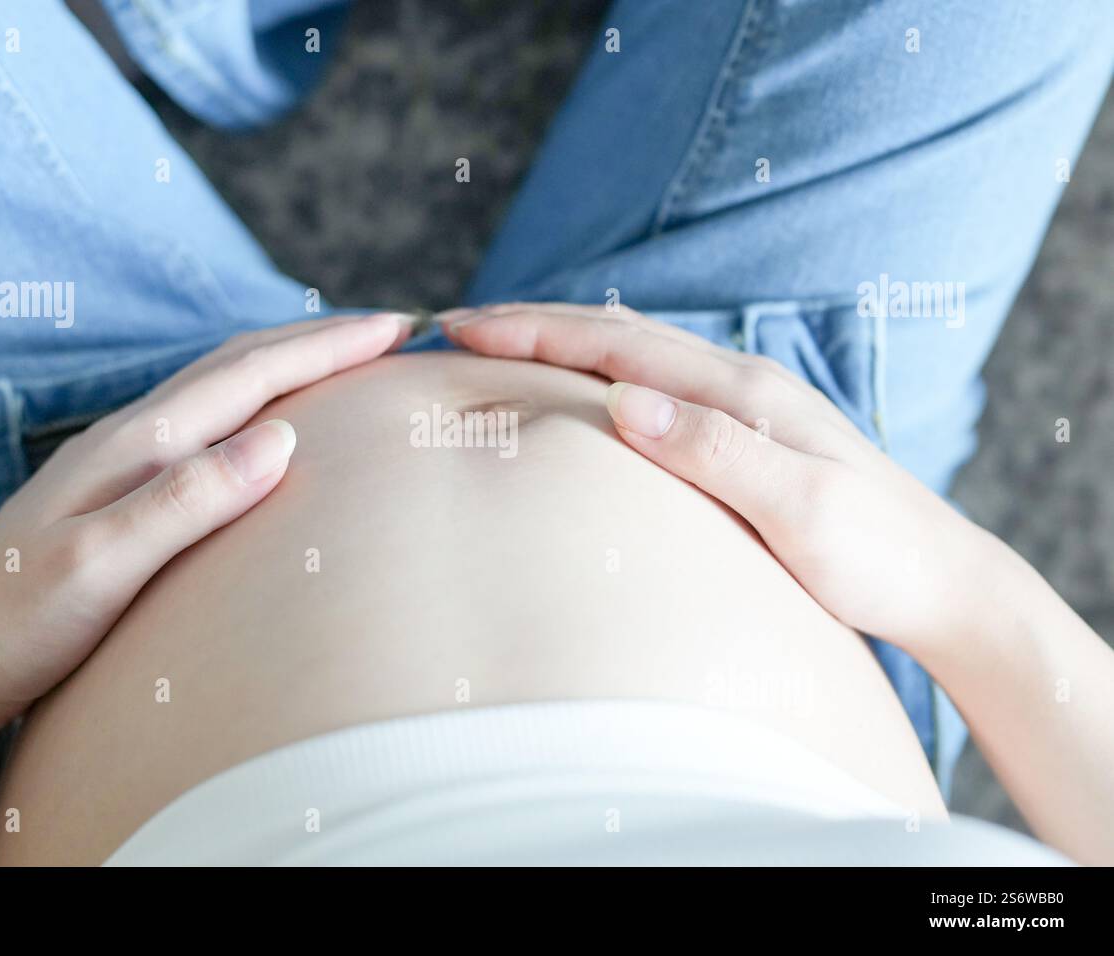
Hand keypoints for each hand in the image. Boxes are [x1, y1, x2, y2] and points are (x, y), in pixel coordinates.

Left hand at [0, 312, 412, 727]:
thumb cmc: (20, 619)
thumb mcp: (101, 564)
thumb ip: (187, 499)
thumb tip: (281, 437)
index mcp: (138, 443)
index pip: (252, 374)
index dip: (329, 348)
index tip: (398, 329)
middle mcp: (133, 436)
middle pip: (241, 364)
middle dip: (321, 340)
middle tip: (393, 331)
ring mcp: (124, 459)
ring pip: (223, 388)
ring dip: (290, 364)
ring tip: (346, 362)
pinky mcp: (123, 489)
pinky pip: (208, 423)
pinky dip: (257, 404)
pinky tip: (269, 426)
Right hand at [441, 303, 995, 656]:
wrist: (941, 581)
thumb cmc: (874, 556)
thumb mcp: (800, 512)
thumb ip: (716, 452)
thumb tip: (624, 403)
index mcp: (741, 394)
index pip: (615, 347)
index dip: (532, 332)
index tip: (459, 325)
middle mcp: (739, 384)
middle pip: (616, 334)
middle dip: (531, 323)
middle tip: (454, 323)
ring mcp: (744, 404)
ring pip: (633, 353)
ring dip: (561, 340)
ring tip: (499, 342)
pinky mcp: (746, 432)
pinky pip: (654, 383)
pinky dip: (598, 371)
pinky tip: (583, 386)